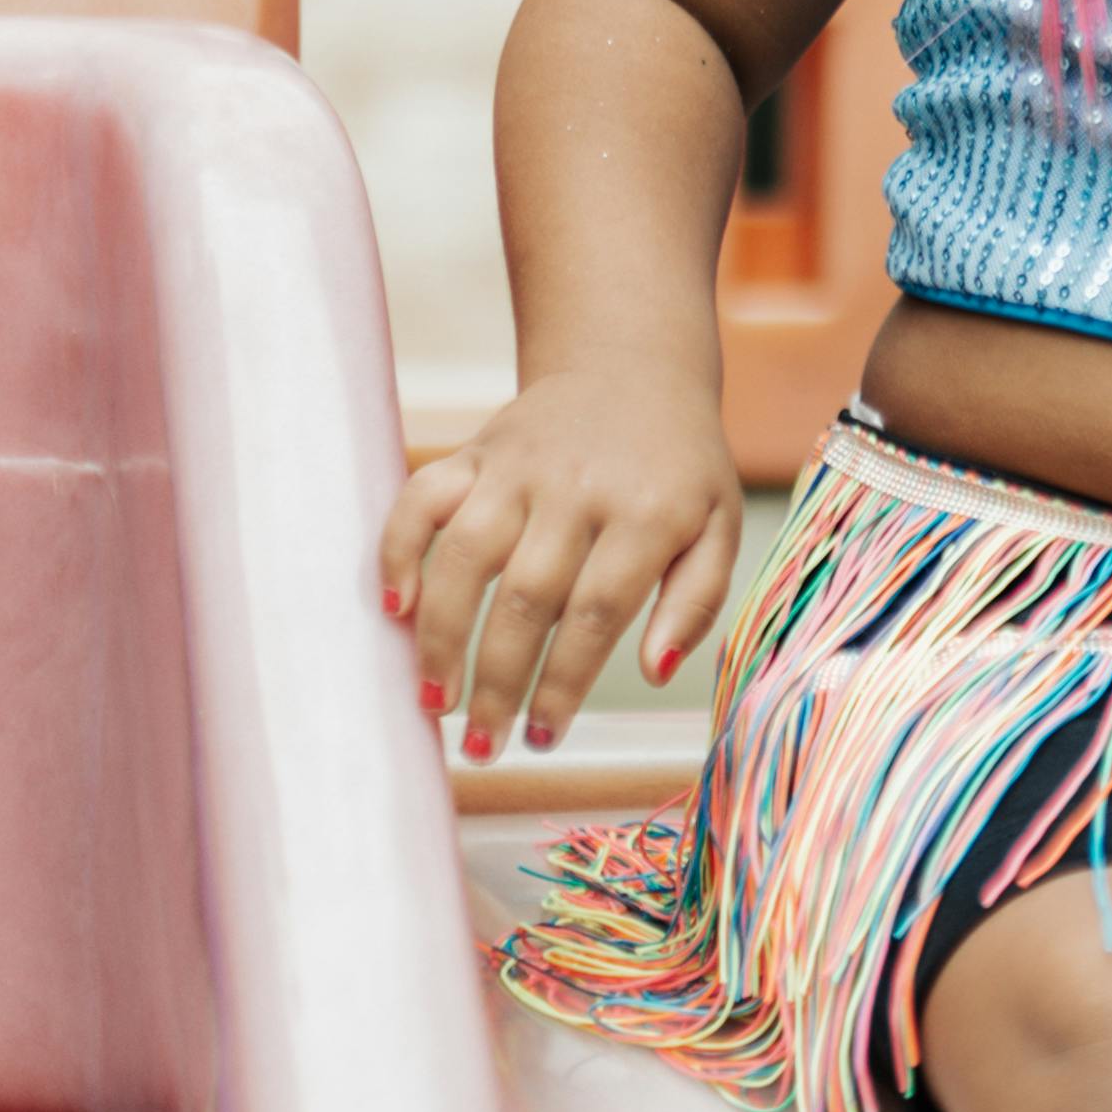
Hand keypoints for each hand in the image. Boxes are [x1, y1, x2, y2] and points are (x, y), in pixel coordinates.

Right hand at [379, 368, 744, 760]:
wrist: (633, 366)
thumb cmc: (679, 468)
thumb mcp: (719, 527)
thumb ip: (696, 601)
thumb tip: (653, 672)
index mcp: (645, 513)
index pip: (595, 614)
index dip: (562, 684)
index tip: (543, 738)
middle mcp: (576, 489)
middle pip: (525, 597)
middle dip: (496, 682)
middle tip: (480, 745)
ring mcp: (518, 467)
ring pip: (464, 556)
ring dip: (440, 634)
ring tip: (433, 700)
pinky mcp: (476, 452)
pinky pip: (422, 498)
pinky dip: (398, 549)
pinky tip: (393, 607)